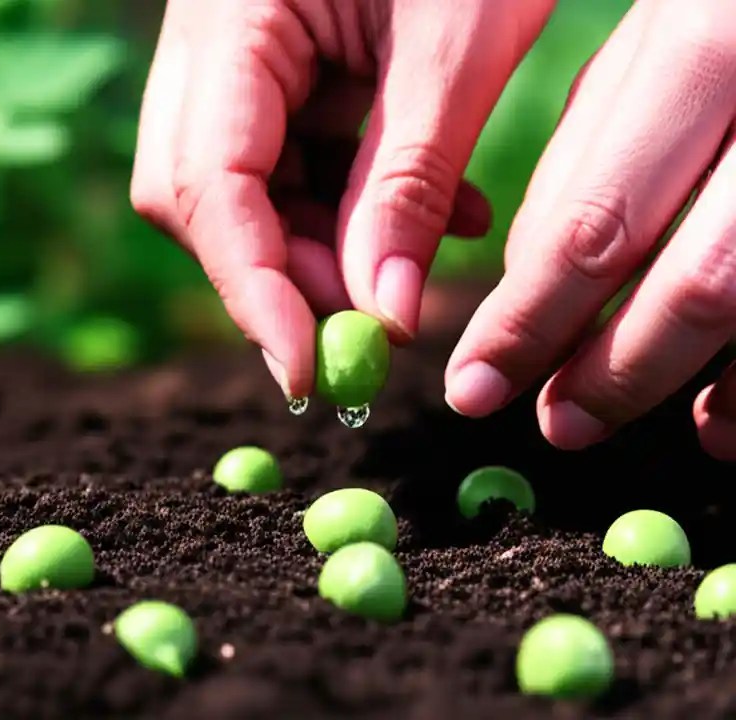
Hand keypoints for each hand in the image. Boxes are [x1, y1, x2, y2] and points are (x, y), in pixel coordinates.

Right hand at [130, 0, 552, 397]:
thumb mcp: (457, 52)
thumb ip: (408, 188)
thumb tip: (383, 320)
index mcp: (230, 14)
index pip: (208, 180)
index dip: (252, 287)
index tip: (307, 372)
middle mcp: (203, 37)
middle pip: (196, 192)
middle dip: (280, 269)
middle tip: (370, 319)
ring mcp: (226, 51)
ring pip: (234, 187)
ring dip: (319, 243)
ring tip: (417, 254)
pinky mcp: (264, 65)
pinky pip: (277, 159)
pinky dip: (339, 203)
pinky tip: (417, 212)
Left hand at [446, 1, 735, 460]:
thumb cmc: (733, 17)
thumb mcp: (655, 43)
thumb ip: (589, 155)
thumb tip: (521, 283)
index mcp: (705, 42)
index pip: (593, 222)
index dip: (525, 323)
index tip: (472, 386)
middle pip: (694, 286)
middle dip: (611, 376)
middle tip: (557, 425)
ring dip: (694, 389)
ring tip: (623, 421)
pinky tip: (722, 414)